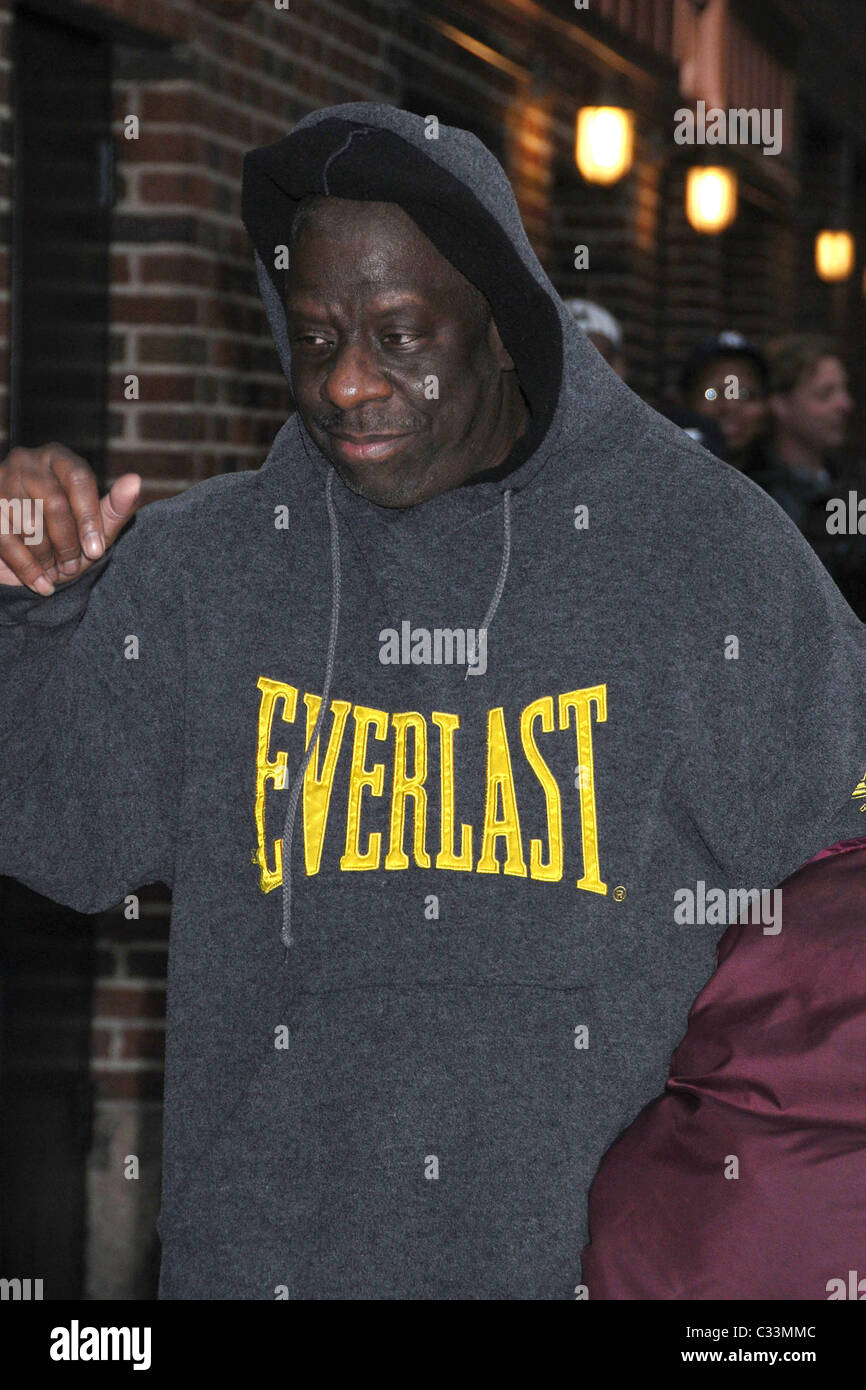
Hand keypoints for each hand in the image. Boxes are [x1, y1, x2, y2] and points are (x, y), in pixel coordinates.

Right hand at [0, 443, 140, 594]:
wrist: (29, 560)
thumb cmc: (69, 538)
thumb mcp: (98, 527)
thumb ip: (117, 507)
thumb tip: (135, 481)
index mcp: (61, 459)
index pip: (78, 479)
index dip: (88, 517)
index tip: (96, 550)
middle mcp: (27, 460)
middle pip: (53, 502)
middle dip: (67, 542)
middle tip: (73, 567)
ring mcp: (1, 479)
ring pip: (27, 522)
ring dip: (45, 556)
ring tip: (55, 571)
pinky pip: (6, 538)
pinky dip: (26, 567)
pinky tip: (41, 584)